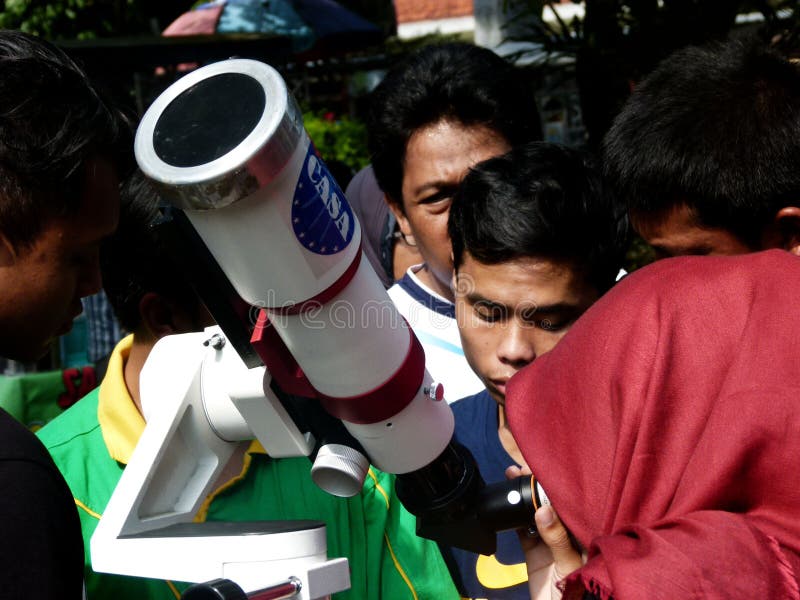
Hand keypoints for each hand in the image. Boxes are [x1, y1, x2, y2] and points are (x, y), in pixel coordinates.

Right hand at [505, 466, 583, 599]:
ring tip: (511, 476)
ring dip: (522, 497)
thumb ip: (557, 539)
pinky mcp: (534, 554)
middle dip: (536, 486)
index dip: (557, 486)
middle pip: (550, 505)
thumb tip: (542, 510)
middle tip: (521, 468)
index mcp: (584, 534)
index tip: (543, 468)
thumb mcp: (569, 565)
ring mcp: (549, 543)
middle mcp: (567, 535)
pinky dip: (514, 517)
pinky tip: (506, 502)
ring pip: (534, 514)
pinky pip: (523, 531)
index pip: (571, 504)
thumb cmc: (577, 594)